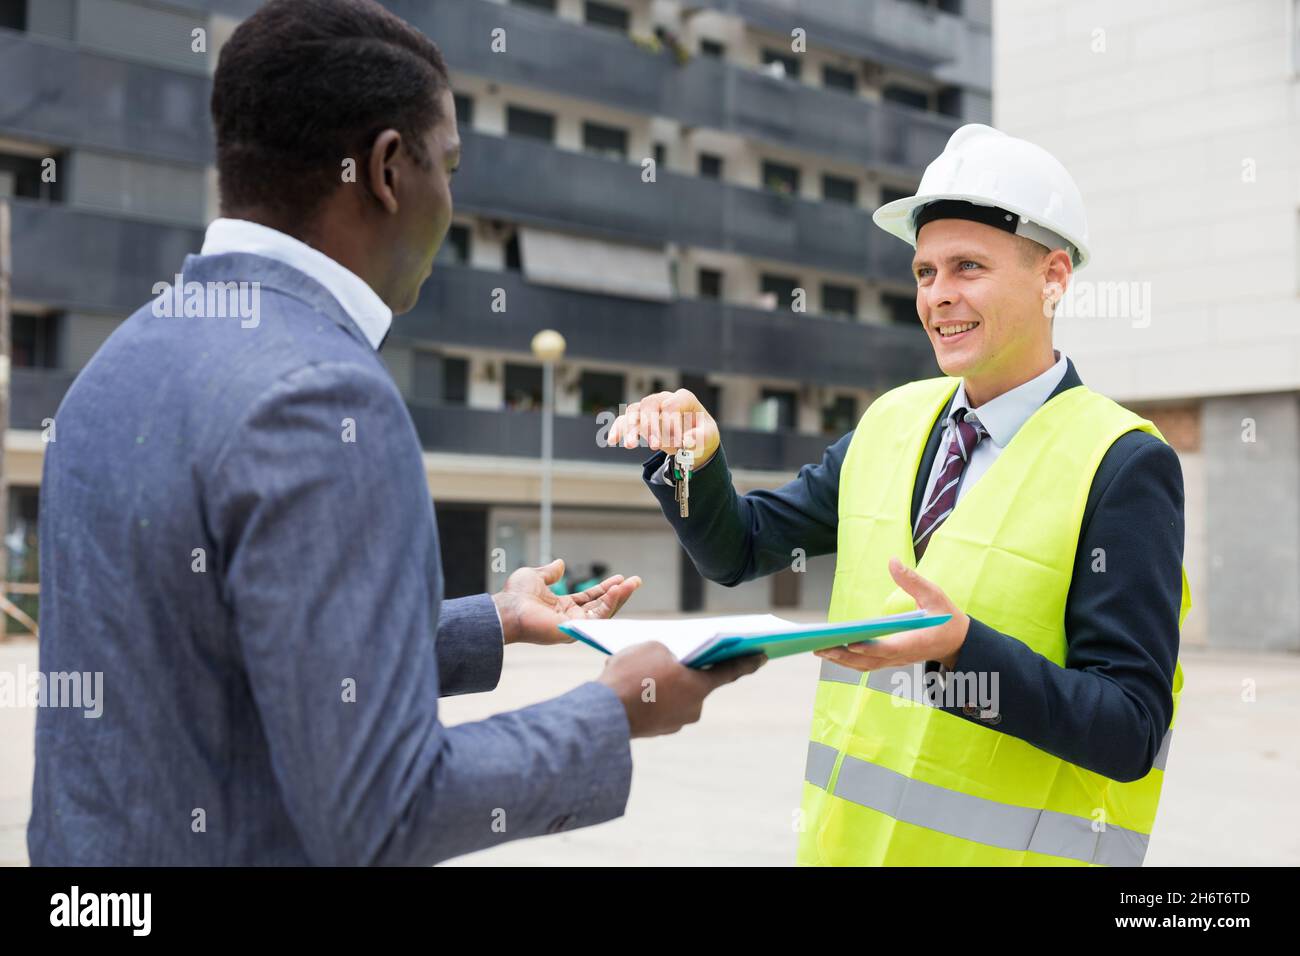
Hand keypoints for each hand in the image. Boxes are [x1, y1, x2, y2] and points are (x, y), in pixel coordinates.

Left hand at [492, 559, 640, 645]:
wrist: (507, 609)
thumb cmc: (515, 596)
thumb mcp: (535, 576)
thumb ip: (550, 572)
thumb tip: (560, 563)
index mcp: (562, 607)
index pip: (590, 598)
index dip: (605, 588)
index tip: (621, 578)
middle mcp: (571, 618)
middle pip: (602, 606)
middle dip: (620, 594)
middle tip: (636, 581)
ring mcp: (574, 626)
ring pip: (604, 613)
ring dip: (619, 598)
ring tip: (632, 584)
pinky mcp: (575, 631)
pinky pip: (598, 618)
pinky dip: (610, 604)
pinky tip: (618, 591)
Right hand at [597, 642, 766, 737]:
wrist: (604, 714)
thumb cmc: (633, 675)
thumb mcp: (654, 647)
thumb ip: (670, 652)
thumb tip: (669, 662)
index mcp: (699, 687)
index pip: (730, 671)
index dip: (747, 661)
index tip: (762, 657)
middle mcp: (692, 709)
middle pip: (695, 682)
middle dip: (686, 669)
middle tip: (673, 654)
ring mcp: (673, 723)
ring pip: (673, 695)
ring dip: (663, 682)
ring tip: (639, 669)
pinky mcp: (654, 730)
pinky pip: (657, 706)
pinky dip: (649, 695)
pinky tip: (630, 685)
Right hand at [606, 388, 720, 467]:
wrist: (694, 438)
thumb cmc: (701, 433)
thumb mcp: (708, 435)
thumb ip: (701, 437)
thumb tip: (687, 441)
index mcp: (683, 398)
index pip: (672, 404)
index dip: (673, 423)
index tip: (679, 443)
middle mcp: (664, 399)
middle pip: (650, 404)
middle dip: (650, 425)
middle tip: (655, 446)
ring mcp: (650, 409)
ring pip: (634, 411)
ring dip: (631, 428)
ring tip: (631, 445)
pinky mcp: (640, 420)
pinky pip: (624, 420)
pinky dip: (618, 429)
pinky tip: (613, 440)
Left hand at [813, 556, 969, 671]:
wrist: (958, 642)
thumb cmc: (946, 617)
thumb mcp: (935, 595)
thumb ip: (913, 581)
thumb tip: (892, 561)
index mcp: (918, 641)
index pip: (891, 648)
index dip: (871, 648)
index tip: (851, 643)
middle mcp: (905, 656)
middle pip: (871, 661)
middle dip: (845, 656)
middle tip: (820, 647)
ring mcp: (897, 661)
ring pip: (867, 666)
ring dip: (842, 661)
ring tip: (819, 650)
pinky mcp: (892, 661)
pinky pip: (868, 665)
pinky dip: (849, 661)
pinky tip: (832, 652)